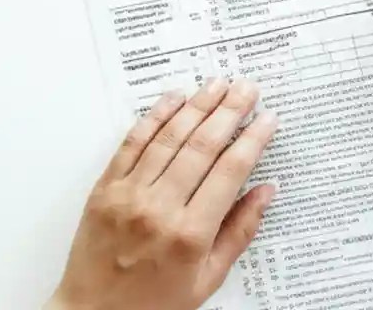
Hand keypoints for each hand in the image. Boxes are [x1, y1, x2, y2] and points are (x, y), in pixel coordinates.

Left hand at [47, 79, 278, 309]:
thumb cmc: (153, 305)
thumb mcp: (208, 280)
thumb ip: (239, 232)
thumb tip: (265, 191)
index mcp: (190, 234)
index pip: (229, 172)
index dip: (252, 140)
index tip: (267, 119)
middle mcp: (159, 208)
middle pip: (202, 146)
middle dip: (228, 111)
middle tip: (247, 88)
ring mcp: (129, 195)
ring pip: (169, 138)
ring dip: (196, 106)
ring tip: (217, 84)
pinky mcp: (105, 189)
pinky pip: (132, 144)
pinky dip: (154, 117)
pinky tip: (173, 100)